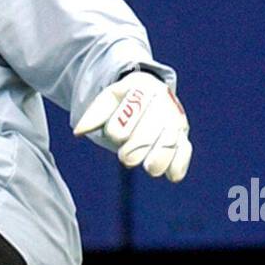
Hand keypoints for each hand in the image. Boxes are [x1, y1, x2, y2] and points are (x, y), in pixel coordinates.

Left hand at [73, 70, 191, 182]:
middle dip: (134, 151)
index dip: (118, 131)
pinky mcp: (183, 135)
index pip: (129, 115)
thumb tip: (79, 132)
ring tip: (150, 169)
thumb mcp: (109, 100)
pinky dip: (178, 165)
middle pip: (148, 133)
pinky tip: (172, 176)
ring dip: (157, 161)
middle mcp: (164, 102)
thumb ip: (94, 114)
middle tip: (126, 159)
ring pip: (168, 143)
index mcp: (143, 88)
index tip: (117, 136)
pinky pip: (185, 150)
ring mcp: (176, 119)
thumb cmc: (124, 101)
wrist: (151, 94)